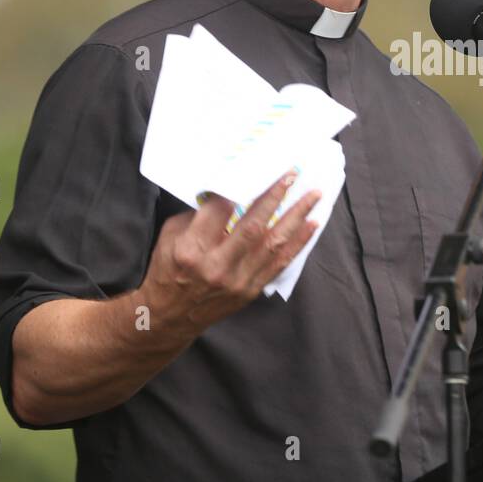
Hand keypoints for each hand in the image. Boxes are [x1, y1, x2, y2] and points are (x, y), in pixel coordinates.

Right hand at [141, 168, 321, 333]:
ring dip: (296, 216)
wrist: (171, 316)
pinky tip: (311, 224)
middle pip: (253, 225)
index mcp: (192, 248)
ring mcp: (237, 280)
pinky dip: (298, 242)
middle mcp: (217, 265)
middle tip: (292, 174)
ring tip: (313, 195)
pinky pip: (280, 263)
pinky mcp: (250, 290)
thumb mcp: (170, 236)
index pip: (220, 210)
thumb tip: (227, 190)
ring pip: (273, 243)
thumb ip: (198, 215)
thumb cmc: (169, 269)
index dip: (238, 186)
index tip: (256, 165)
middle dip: (275, 196)